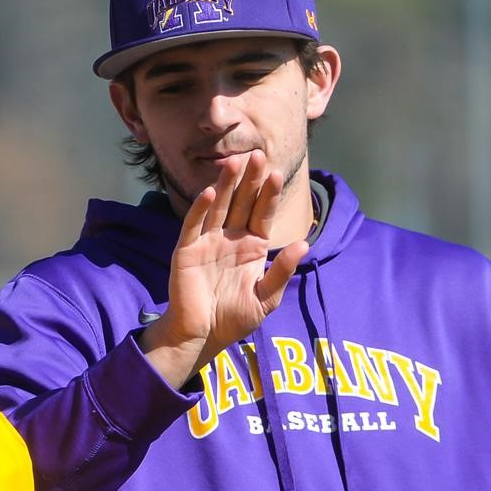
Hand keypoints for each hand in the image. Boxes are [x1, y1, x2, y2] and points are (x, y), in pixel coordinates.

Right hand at [137, 152, 305, 388]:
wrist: (203, 336)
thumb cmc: (235, 319)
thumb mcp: (266, 298)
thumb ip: (282, 271)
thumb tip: (304, 245)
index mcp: (252, 247)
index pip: (262, 213)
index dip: (269, 194)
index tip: (277, 173)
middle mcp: (229, 238)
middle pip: (241, 202)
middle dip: (250, 180)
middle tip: (258, 155)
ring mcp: (207, 242)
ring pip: (218, 207)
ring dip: (226, 185)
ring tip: (234, 163)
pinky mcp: (186, 251)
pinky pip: (193, 226)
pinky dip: (200, 209)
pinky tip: (210, 193)